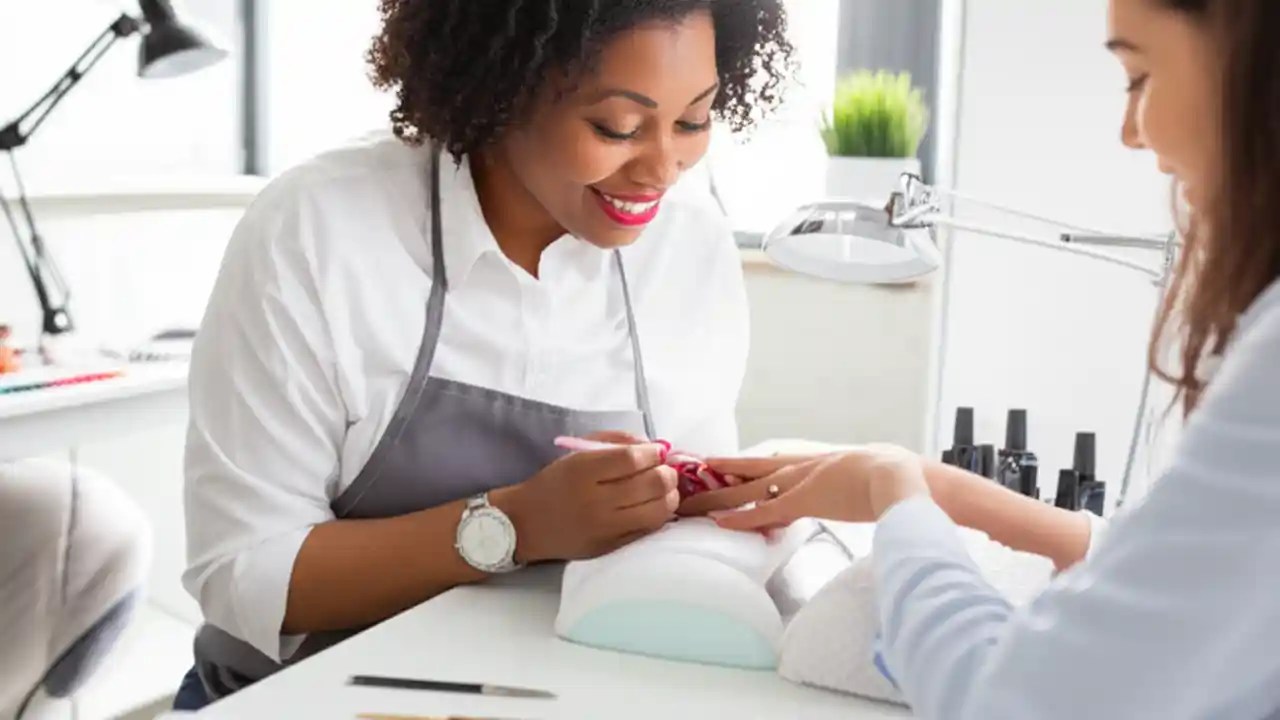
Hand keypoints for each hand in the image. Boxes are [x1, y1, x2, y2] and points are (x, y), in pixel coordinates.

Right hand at [495, 442, 678, 562]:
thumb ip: (614, 443)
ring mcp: (605, 528)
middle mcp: (595, 501)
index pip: (632, 458)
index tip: (657, 451)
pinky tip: (653, 506)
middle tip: (664, 470)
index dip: (653, 453)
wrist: (526, 524)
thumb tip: (654, 447)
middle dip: (667, 473)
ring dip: (669, 496)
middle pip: (652, 484)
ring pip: (658, 510)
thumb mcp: (576, 453)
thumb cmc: (554, 483)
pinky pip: (649, 530)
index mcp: (582, 471)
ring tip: (663, 489)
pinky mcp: (611, 547)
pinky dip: (659, 515)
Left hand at [689, 444, 929, 531]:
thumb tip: (861, 493)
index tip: (726, 467)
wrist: (901, 477)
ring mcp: (800, 482)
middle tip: (694, 476)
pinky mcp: (802, 500)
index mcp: (819, 462)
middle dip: (722, 476)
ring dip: (719, 495)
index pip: (775, 464)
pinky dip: (739, 517)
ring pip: (748, 489)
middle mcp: (803, 467)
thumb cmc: (896, 479)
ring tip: (690, 500)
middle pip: (752, 471)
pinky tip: (718, 520)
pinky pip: (763, 511)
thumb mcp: (870, 477)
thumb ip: (858, 486)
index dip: (749, 466)